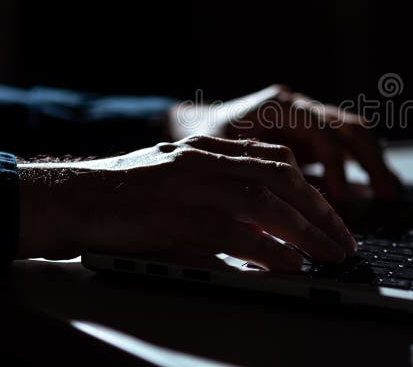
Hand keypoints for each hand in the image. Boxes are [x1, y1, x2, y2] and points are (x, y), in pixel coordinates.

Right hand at [16, 135, 356, 270]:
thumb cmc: (121, 197)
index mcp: (208, 148)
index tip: (330, 212)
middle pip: (282, 177)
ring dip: (307, 230)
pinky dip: (272, 250)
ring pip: (269, 201)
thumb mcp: (178, 182)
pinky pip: (240, 233)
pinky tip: (291, 264)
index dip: (310, 187)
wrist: (70, 198)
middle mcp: (206, 158)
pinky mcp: (181, 214)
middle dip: (320, 209)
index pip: (276, 159)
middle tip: (343, 238)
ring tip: (330, 253)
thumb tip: (265, 231)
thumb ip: (218, 196)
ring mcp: (194, 183)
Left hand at [170, 85, 402, 201]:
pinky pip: (347, 142)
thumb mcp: (215, 163)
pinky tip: (377, 186)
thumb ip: (246, 186)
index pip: (319, 131)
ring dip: (374, 161)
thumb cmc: (198, 145)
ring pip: (353, 131)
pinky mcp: (310, 135)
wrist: (189, 127)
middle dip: (369, 161)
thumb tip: (273, 227)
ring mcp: (306, 118)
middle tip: (386, 194)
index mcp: (274, 107)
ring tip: (390, 192)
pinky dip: (364, 163)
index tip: (337, 199)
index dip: (333, 165)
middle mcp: (296, 107)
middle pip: (346, 126)